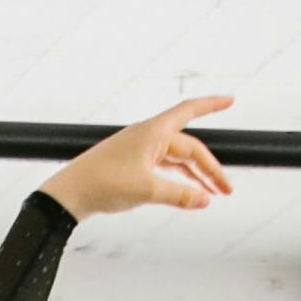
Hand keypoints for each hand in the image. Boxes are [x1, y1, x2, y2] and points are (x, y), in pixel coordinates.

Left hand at [42, 97, 236, 221]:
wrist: (69, 195)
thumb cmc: (103, 184)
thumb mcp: (147, 190)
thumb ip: (179, 195)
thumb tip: (204, 200)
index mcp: (152, 132)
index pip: (189, 111)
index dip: (211, 105)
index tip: (231, 100)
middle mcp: (148, 137)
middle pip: (188, 148)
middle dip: (209, 169)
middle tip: (227, 191)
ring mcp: (140, 151)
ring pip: (177, 160)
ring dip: (195, 177)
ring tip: (212, 195)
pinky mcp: (133, 166)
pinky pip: (164, 169)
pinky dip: (178, 180)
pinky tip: (189, 193)